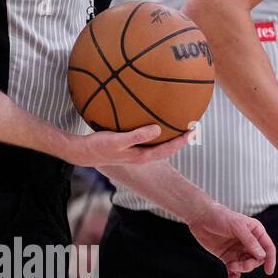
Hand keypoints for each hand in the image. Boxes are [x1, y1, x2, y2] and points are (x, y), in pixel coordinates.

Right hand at [62, 125, 190, 166]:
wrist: (83, 152)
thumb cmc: (100, 146)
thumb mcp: (118, 140)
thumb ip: (137, 136)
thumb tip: (158, 129)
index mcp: (143, 156)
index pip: (168, 149)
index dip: (182, 141)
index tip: (194, 130)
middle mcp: (143, 155)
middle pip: (167, 148)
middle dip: (180, 138)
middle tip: (193, 126)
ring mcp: (137, 152)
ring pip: (159, 144)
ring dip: (170, 135)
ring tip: (180, 123)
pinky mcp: (131, 146)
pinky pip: (149, 139)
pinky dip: (156, 132)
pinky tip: (156, 121)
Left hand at [187, 203, 275, 277]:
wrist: (201, 218)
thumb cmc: (221, 217)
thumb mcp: (237, 226)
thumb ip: (250, 241)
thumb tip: (262, 256)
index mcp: (256, 232)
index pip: (268, 247)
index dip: (270, 259)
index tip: (269, 271)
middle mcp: (249, 242)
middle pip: (257, 259)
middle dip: (250, 265)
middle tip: (238, 265)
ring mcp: (238, 250)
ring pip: (246, 265)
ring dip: (240, 269)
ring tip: (230, 267)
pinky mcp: (227, 256)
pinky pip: (234, 269)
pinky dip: (234, 275)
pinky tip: (231, 277)